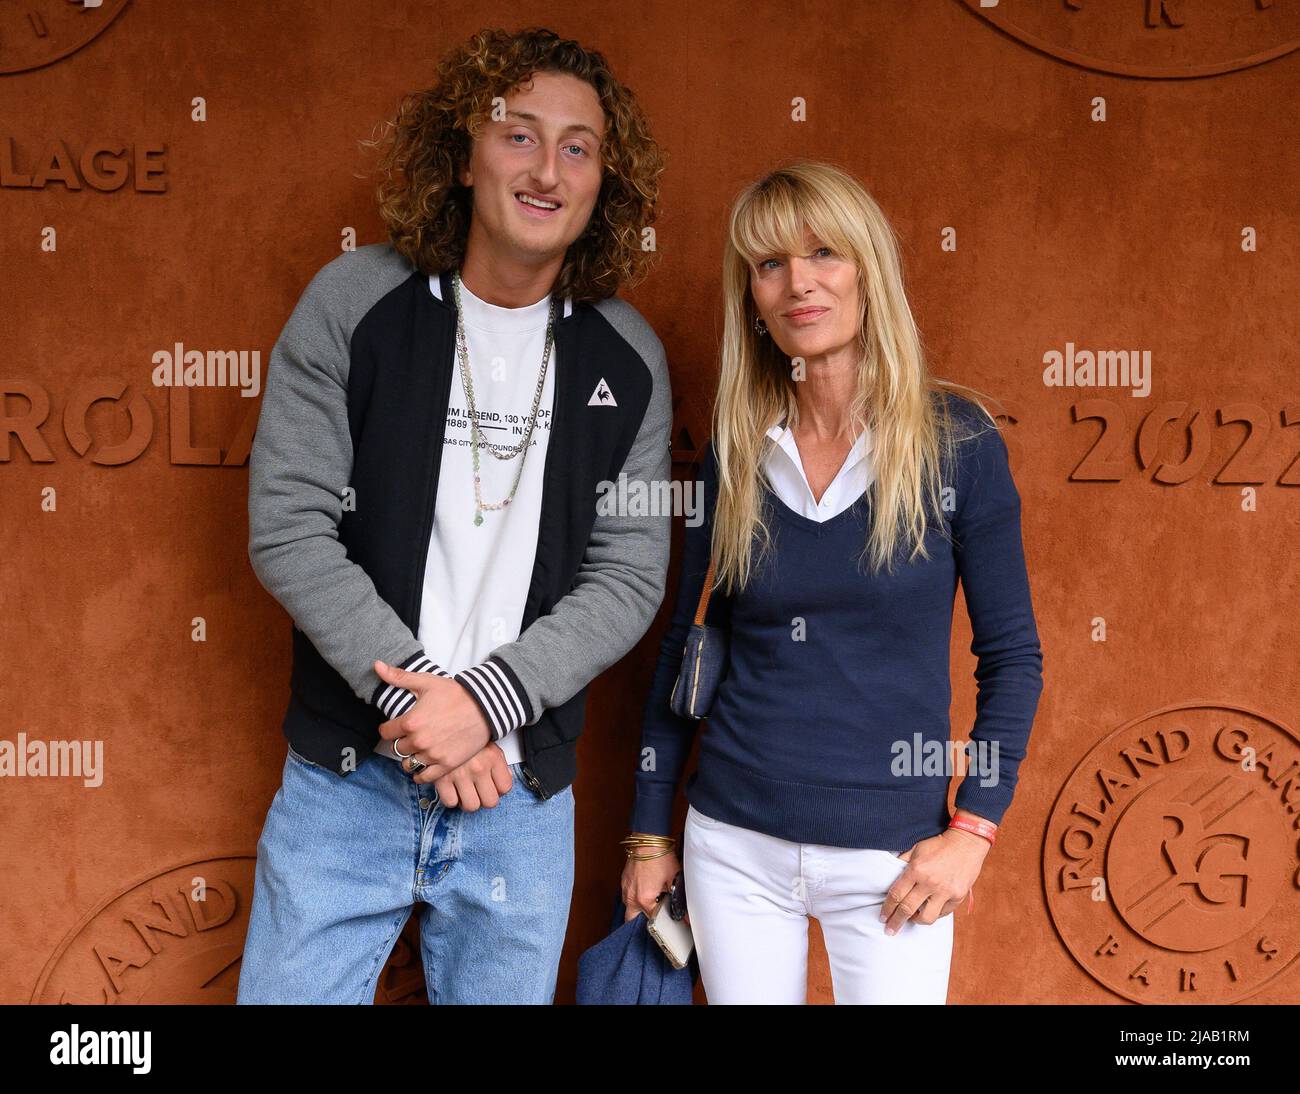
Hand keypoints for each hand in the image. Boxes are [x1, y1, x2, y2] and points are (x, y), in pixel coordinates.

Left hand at [374, 659, 491, 782]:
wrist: (485, 706)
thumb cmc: (455, 693)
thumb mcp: (426, 682)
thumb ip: (399, 677)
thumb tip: (376, 666)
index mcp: (410, 722)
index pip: (385, 733)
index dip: (389, 728)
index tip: (395, 726)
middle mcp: (419, 741)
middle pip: (397, 748)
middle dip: (402, 741)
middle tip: (411, 736)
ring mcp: (433, 755)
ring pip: (409, 764)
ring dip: (411, 758)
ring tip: (418, 750)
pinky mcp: (446, 764)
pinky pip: (424, 777)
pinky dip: (421, 774)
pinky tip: (424, 766)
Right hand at [428, 741, 512, 809]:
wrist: (440, 722)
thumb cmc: (464, 733)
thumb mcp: (487, 742)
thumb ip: (498, 762)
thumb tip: (505, 777)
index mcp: (493, 757)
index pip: (505, 788)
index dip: (499, 789)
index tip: (493, 785)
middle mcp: (479, 767)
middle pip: (490, 802)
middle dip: (484, 798)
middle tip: (478, 790)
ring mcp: (460, 774)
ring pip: (471, 806)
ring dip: (467, 801)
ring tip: (464, 790)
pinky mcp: (441, 779)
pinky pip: (450, 802)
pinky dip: (450, 798)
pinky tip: (451, 787)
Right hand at [620, 844, 682, 923]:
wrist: (648, 840)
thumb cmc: (660, 857)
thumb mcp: (674, 880)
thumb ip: (679, 901)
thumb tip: (686, 916)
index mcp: (644, 900)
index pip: (652, 921)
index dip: (662, 922)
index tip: (667, 920)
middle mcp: (631, 897)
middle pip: (633, 920)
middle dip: (643, 920)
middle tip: (655, 914)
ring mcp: (625, 889)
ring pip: (629, 908)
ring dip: (638, 908)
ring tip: (651, 899)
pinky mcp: (624, 881)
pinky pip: (627, 896)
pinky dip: (635, 896)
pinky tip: (645, 889)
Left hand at [880, 822, 989, 934]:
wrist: (966, 842)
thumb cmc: (938, 845)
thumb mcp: (916, 848)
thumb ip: (902, 863)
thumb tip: (888, 877)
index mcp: (916, 870)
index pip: (896, 895)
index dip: (887, 909)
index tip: (882, 917)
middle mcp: (930, 883)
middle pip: (907, 909)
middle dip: (896, 922)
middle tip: (889, 930)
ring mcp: (945, 891)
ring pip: (926, 918)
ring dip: (916, 921)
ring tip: (911, 919)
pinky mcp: (958, 896)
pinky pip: (942, 913)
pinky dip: (933, 914)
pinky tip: (928, 911)